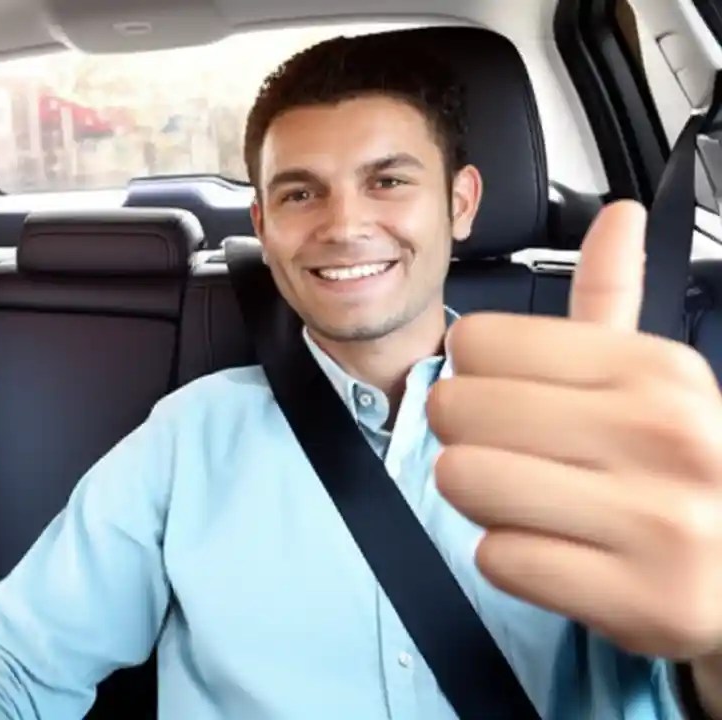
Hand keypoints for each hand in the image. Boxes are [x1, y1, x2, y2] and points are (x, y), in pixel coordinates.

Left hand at [428, 200, 721, 660]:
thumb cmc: (682, 469)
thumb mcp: (657, 381)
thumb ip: (613, 302)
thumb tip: (618, 214)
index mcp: (657, 369)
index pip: (478, 341)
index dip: (473, 373)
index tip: (509, 395)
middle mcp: (663, 435)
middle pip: (454, 408)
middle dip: (465, 437)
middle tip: (515, 456)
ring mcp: (658, 522)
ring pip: (466, 482)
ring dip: (483, 499)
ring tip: (535, 502)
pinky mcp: (639, 599)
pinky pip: (498, 558)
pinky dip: (512, 558)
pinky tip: (560, 553)